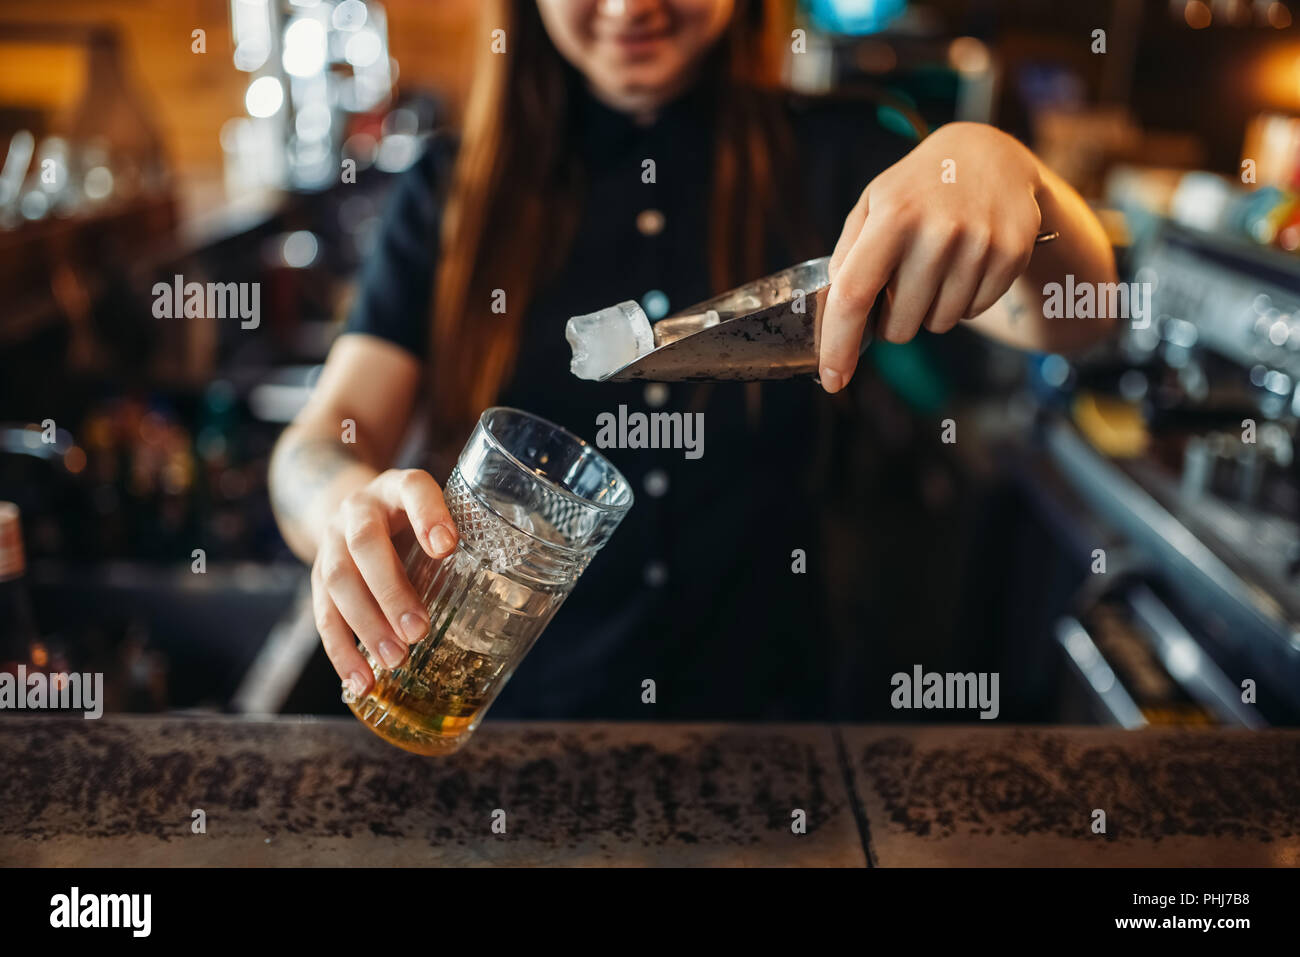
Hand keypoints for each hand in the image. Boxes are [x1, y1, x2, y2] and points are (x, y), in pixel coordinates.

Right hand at [311, 468, 458, 697]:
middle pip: (365, 544)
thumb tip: (509, 597)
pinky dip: (342, 652)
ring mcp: (332, 541)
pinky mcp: (317, 575)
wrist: (349, 507)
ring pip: (338, 581)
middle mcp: (359, 509)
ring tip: (395, 660)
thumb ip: (463, 539)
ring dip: (367, 626)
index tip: (447, 546)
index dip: (428, 514)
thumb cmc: (410, 519)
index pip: (413, 489)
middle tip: (419, 630)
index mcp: (398, 488)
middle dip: (391, 590)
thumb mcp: (434, 514)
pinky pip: (323, 614)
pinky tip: (361, 682)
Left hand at [819, 122, 1044, 391]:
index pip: (854, 295)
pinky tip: (963, 265)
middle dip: (893, 320)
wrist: (987, 156)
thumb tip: (832, 314)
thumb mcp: (872, 205)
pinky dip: (962, 301)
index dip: (839, 344)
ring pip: (939, 324)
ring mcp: (979, 243)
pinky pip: (973, 312)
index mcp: (892, 217)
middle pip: (899, 325)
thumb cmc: (915, 191)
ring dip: (929, 310)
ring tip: (935, 267)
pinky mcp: (1012, 254)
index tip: (832, 380)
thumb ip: (847, 256)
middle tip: (901, 285)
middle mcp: (937, 231)